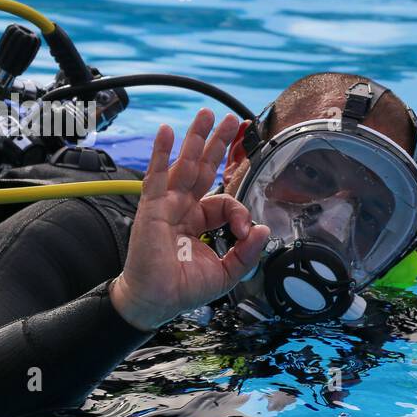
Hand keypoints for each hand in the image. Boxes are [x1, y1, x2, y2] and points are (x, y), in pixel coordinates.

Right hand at [110, 109, 270, 330]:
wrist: (157, 301)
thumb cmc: (184, 288)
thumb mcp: (228, 271)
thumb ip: (248, 252)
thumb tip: (264, 230)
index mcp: (199, 222)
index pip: (224, 201)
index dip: (239, 212)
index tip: (246, 232)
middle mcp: (183, 209)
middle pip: (203, 168)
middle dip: (218, 143)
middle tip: (232, 120)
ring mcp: (166, 206)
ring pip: (184, 165)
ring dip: (196, 138)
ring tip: (208, 114)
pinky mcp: (152, 208)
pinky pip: (157, 176)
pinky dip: (161, 152)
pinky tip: (167, 132)